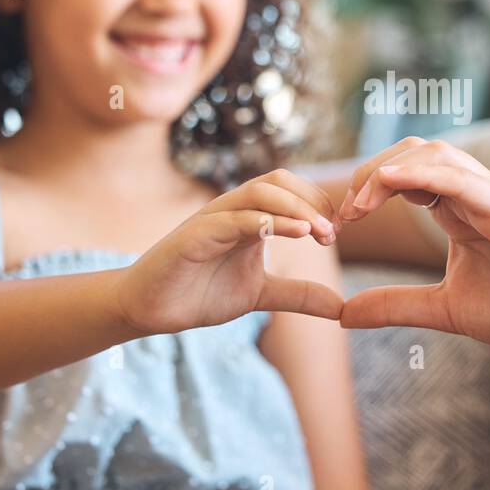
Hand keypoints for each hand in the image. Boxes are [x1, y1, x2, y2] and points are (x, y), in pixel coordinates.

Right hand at [115, 169, 343, 335]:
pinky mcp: (194, 236)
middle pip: (278, 180)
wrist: (149, 309)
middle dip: (311, 201)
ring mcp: (212, 219)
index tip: (336, 234)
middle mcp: (232, 210)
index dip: (317, 205)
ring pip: (259, 192)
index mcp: (248, 217)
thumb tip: (340, 307)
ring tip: (319, 233)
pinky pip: (233, 218)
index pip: (290, 190)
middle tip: (332, 233)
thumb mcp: (260, 294)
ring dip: (295, 208)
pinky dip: (266, 222)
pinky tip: (291, 234)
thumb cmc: (200, 293)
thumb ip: (298, 295)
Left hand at [335, 137, 489, 355]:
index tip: (340, 224)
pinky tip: (389, 184)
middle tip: (343, 214)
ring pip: (434, 154)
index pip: (405, 174)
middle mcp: (475, 193)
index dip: (367, 190)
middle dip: (369, 173)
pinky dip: (422, 174)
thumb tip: (343, 314)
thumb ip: (396, 305)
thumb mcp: (444, 309)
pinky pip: (461, 178)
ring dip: (388, 171)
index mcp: (460, 209)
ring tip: (359, 205)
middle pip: (412, 152)